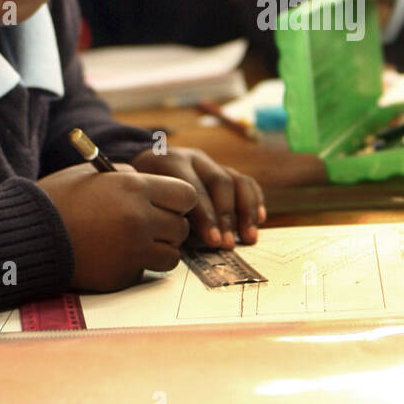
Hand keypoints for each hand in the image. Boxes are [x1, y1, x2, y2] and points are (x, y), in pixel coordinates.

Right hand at [38, 164, 197, 288]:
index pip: (187, 196)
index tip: (167, 203)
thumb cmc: (59, 200)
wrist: (29, 236)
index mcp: (135, 189)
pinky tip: (117, 256)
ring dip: (160, 250)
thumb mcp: (95, 175)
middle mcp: (139, 220)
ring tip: (136, 242)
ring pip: (172, 256)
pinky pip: (146, 272)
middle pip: (182, 228)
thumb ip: (128, 177)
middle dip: (169, 227)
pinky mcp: (122, 276)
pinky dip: (138, 267)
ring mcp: (132, 251)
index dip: (179, 200)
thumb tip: (153, 186)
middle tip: (150, 225)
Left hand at [131, 145, 265, 248]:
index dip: (206, 216)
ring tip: (249, 238)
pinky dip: (255, 201)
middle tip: (228, 244)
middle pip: (220, 183)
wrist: (144, 169)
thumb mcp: (146, 201)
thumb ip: (165, 217)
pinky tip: (260, 220)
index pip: (194, 187)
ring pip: (237, 181)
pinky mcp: (224, 169)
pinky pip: (246, 182)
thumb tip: (184, 244)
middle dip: (226, 217)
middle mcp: (194, 158)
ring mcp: (211, 163)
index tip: (213, 241)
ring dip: (246, 211)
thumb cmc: (144, 194)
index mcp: (170, 162)